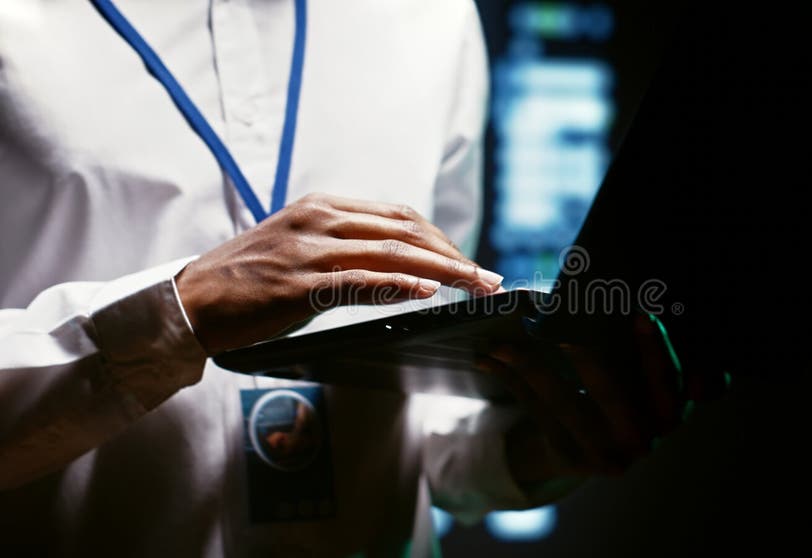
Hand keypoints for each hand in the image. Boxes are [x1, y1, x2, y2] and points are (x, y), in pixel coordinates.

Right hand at [176, 193, 502, 354]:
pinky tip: (425, 292)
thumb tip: (407, 275)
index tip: (472, 264)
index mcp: (324, 208)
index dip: (443, 240)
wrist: (190, 300)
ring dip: (440, 270)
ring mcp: (307, 249)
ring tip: (474, 287)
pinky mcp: (295, 283)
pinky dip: (395, 284)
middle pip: (405, 231)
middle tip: (488, 279)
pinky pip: (356, 280)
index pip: (401, 218)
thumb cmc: (248, 281)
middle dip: (454, 256)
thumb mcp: (304, 254)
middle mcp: (319, 219)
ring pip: (391, 252)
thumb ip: (352, 256)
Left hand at [481, 314, 689, 483]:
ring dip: (530, 368)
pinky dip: (512, 382)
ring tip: (503, 344)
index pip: (668, 381)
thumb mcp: (633, 375)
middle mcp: (643, 441)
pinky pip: (538, 414)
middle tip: (563, 335)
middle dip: (587, 363)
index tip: (642, 315)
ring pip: (564, 405)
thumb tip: (602, 293)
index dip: (657, 351)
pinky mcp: (571, 458)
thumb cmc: (615, 391)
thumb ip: (630, 346)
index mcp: (669, 414)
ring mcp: (606, 456)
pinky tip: (490, 360)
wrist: (586, 446)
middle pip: (614, 397)